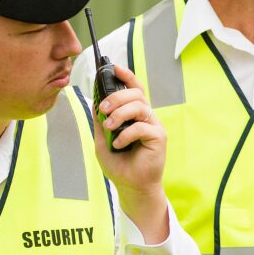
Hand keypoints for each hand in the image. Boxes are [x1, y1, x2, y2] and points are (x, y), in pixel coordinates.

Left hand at [93, 65, 168, 242]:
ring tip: (110, 127)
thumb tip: (94, 102)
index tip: (113, 67)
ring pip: (139, 107)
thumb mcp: (101, 141)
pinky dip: (127, 134)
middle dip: (117, 97)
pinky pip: (142, 127)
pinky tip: (119, 145)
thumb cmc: (120, 165)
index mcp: (133, 115)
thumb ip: (100, 122)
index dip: (126, 75)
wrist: (131, 186)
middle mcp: (145, 117)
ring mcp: (153, 126)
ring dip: (120, 114)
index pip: (133, 88)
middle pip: (136, 94)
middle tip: (104, 108)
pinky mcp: (158, 137)